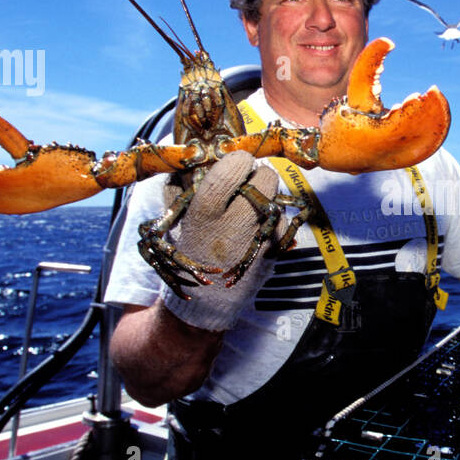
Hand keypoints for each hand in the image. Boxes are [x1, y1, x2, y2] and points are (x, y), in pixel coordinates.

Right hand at [159, 151, 288, 332]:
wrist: (207, 299)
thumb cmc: (190, 252)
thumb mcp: (177, 219)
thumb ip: (181, 186)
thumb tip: (190, 160)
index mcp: (206, 209)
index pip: (235, 166)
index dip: (240, 160)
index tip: (237, 163)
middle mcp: (235, 221)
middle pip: (266, 177)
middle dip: (259, 176)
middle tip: (247, 184)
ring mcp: (258, 236)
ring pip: (276, 198)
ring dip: (266, 199)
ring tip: (248, 211)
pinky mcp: (275, 250)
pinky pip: (282, 222)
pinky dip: (272, 221)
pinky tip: (255, 230)